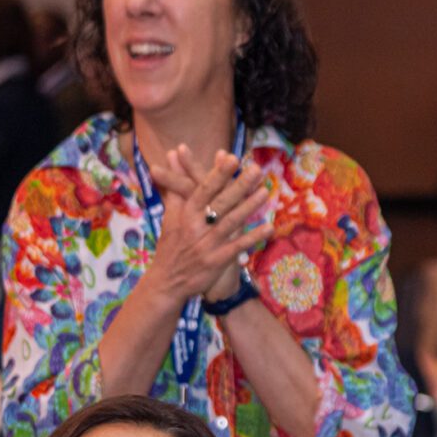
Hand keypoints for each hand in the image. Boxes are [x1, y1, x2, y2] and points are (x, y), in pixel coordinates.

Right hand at [146, 146, 272, 303]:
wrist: (166, 281)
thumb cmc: (171, 245)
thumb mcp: (170, 215)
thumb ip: (175, 186)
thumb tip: (171, 155)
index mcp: (185, 213)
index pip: (203, 190)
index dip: (218, 174)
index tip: (232, 158)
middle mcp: (195, 227)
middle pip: (220, 203)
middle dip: (239, 186)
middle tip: (257, 169)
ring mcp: (207, 244)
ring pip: (230, 222)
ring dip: (249, 207)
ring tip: (266, 192)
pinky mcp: (216, 261)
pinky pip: (237, 247)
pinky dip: (253, 237)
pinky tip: (269, 227)